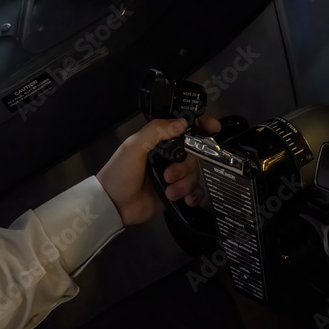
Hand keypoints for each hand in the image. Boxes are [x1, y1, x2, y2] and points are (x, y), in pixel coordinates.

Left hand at [96, 116, 221, 226]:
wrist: (113, 206)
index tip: (215, 127)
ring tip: (170, 191)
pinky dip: (193, 195)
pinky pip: (197, 191)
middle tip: (169, 175)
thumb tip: (183, 122)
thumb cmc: (120, 173)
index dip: (201, 125)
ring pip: (196, 174)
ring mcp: (175, 175)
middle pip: (196, 154)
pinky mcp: (178, 192)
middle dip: (186, 167)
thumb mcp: (133, 147)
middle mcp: (170, 156)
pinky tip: (185, 199)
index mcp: (159, 141)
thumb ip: (156, 131)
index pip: (184, 127)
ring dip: (185, 183)